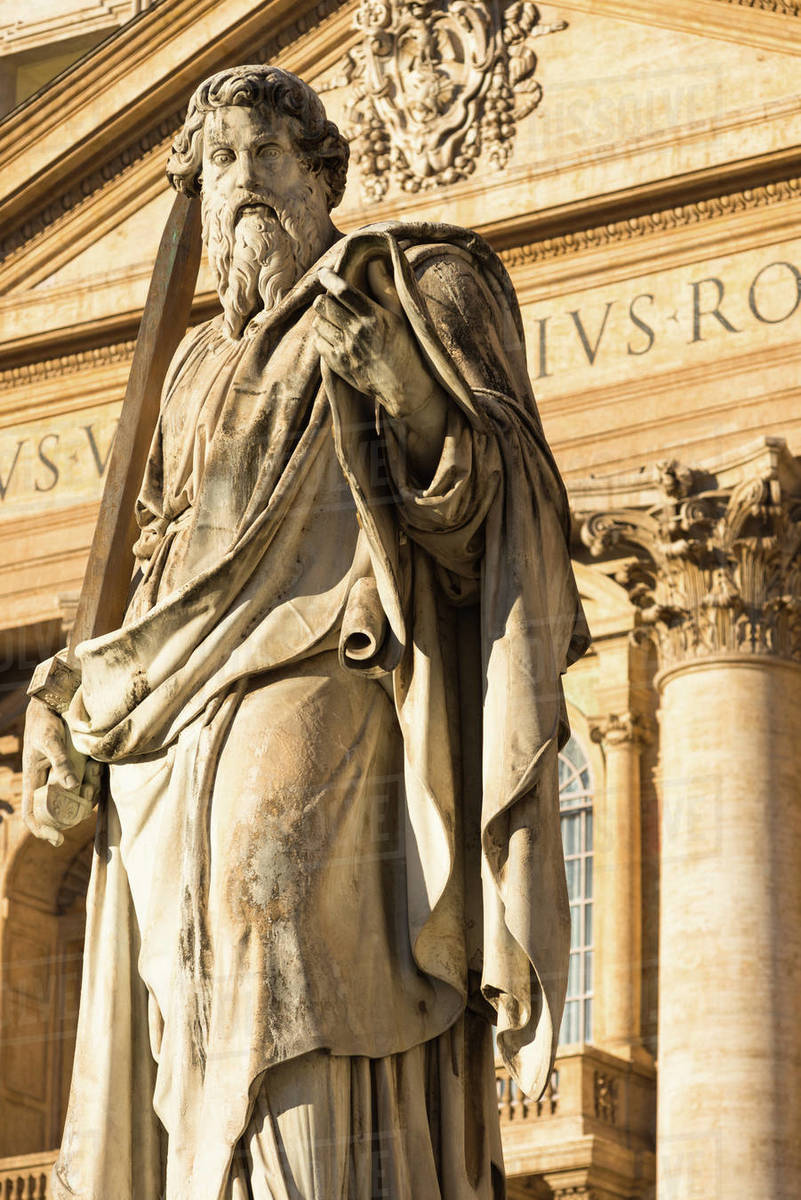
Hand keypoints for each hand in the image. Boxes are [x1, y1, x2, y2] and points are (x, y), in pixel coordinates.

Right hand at [21, 697, 100, 845]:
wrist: (55, 706)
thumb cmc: (45, 723)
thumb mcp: (49, 740)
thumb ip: (60, 761)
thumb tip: (71, 786)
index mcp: (34, 780)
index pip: (32, 814)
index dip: (41, 830)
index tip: (58, 840)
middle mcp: (48, 783)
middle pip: (61, 811)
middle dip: (77, 810)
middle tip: (89, 794)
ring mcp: (63, 777)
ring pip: (77, 798)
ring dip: (89, 793)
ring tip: (95, 771)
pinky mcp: (76, 770)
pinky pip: (87, 784)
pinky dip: (94, 780)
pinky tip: (97, 766)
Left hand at [312, 264, 439, 419]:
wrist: (403, 388)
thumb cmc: (405, 348)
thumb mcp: (401, 317)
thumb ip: (385, 288)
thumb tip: (373, 262)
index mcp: (373, 317)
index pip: (343, 291)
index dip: (329, 278)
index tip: (323, 272)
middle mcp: (357, 333)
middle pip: (323, 305)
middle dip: (324, 299)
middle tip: (331, 300)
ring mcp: (345, 350)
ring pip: (318, 323)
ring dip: (323, 318)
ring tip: (335, 320)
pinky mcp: (338, 365)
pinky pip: (318, 342)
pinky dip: (322, 336)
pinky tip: (335, 337)